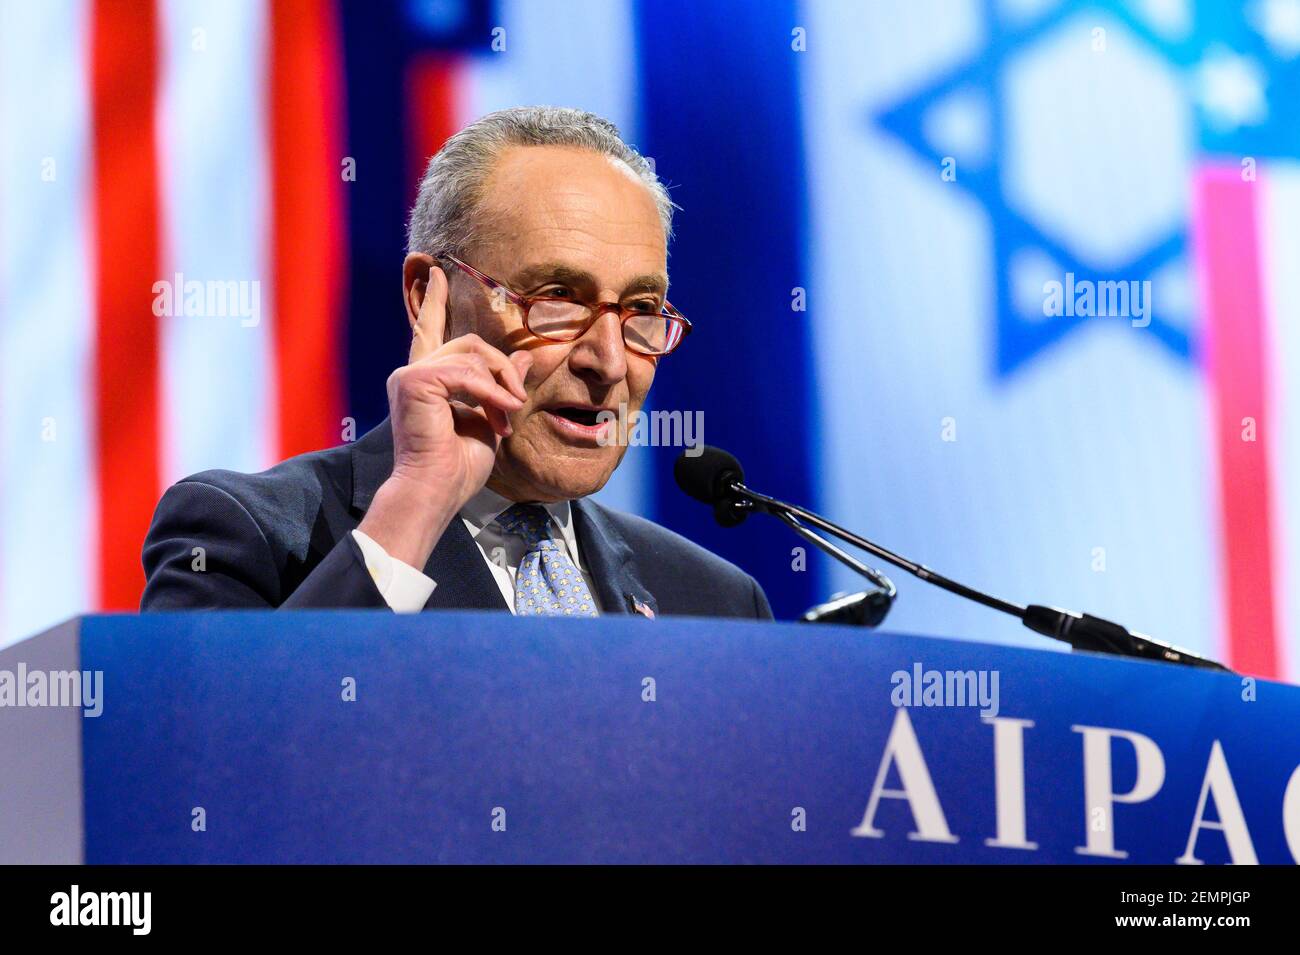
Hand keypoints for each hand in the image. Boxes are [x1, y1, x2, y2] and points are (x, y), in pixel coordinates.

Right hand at [359, 265, 531, 568]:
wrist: (436, 489)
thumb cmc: (458, 466)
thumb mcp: (491, 418)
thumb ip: (500, 387)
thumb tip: (520, 359)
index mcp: (426, 380)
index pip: (429, 329)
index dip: (433, 299)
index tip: (437, 272)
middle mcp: (413, 372)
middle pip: (470, 343)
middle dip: (500, 371)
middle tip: (513, 406)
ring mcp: (410, 375)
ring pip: (473, 354)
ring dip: (499, 387)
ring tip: (506, 418)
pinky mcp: (414, 382)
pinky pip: (467, 374)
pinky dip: (491, 394)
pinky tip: (500, 414)